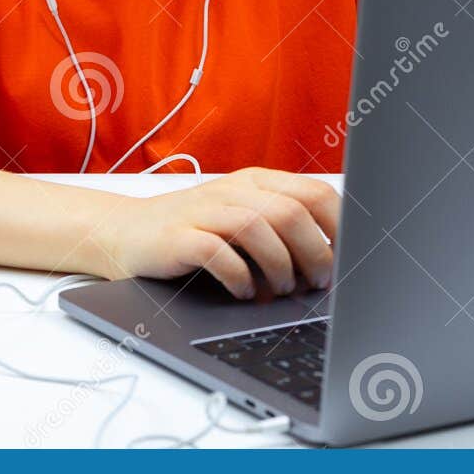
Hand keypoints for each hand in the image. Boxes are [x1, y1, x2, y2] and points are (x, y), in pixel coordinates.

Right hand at [96, 167, 339, 298]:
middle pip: (290, 211)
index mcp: (256, 182)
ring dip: (280, 266)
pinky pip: (217, 252)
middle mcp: (232, 190)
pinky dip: (239, 276)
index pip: (313, 192)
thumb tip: (332, 263)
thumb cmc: (192, 232)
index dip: (338, 225)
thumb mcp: (242, 220)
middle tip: (316, 282)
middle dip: (313, 252)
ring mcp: (203, 211)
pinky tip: (244, 291)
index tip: (347, 257)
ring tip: (281, 290)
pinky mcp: (178, 237)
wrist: (125, 233)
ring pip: (258, 227)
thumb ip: (281, 230)